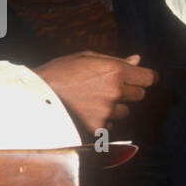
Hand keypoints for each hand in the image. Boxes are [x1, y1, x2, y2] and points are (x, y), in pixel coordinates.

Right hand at [35, 51, 157, 135]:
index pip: (149, 78)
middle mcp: (115, 92)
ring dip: (116, 107)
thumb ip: (116, 60)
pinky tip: (86, 111)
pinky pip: (110, 124)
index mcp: (115, 70)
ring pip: (125, 111)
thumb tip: (137, 60)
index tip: (143, 79)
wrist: (37, 96)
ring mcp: (107, 111)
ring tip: (93, 100)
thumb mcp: (87, 58)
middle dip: (129, 91)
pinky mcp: (99, 127)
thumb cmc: (60, 72)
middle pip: (139, 95)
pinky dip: (103, 119)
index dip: (147, 78)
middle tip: (109, 88)